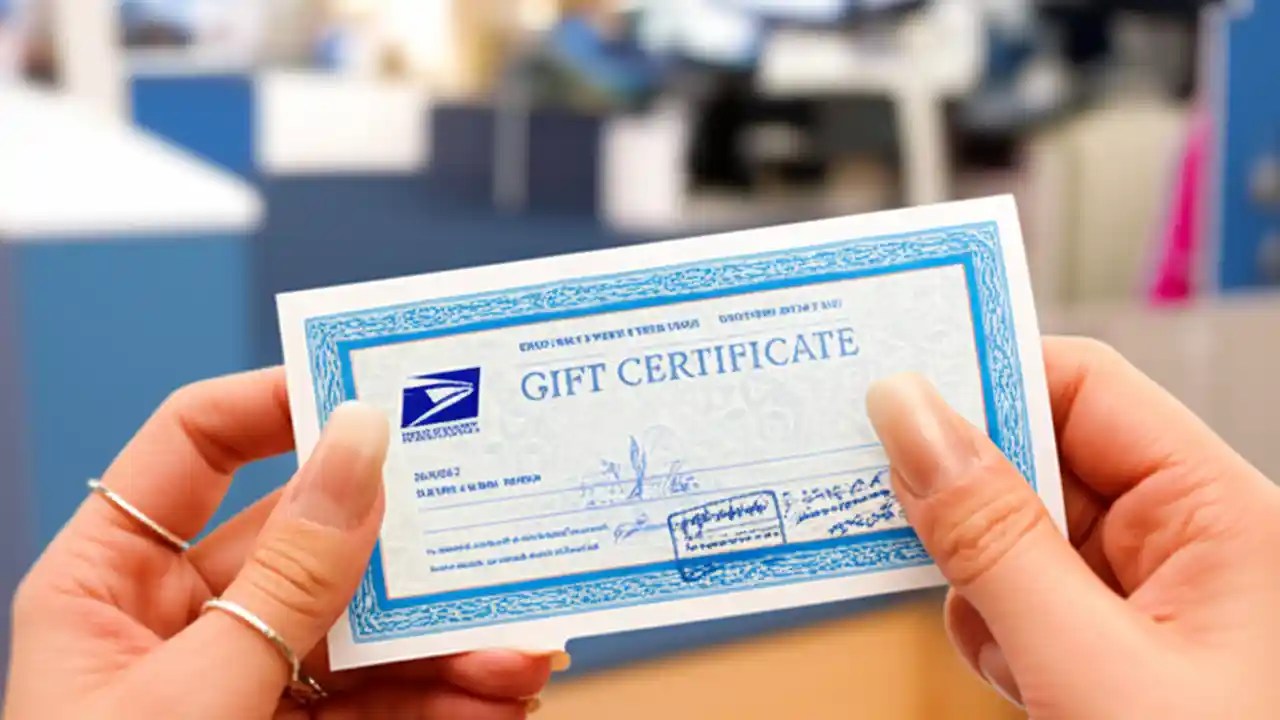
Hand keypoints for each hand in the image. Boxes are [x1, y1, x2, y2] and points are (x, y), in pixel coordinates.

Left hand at [3, 369, 558, 719]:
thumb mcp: (197, 692)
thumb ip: (292, 575)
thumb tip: (360, 440)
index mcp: (110, 581)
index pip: (198, 445)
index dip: (283, 402)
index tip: (380, 392)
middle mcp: (182, 620)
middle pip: (312, 541)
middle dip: (408, 546)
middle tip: (493, 521)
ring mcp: (246, 686)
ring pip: (364, 633)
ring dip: (449, 638)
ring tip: (525, 647)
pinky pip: (380, 705)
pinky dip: (444, 700)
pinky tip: (501, 694)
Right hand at [867, 338, 1279, 718]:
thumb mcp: (1085, 668)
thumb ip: (989, 536)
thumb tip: (908, 413)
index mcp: (1221, 513)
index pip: (1084, 389)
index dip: (986, 374)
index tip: (886, 388)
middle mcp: (1192, 541)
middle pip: (1044, 458)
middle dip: (968, 494)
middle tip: (881, 503)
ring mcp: (1154, 599)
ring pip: (1023, 533)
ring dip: (980, 580)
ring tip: (1002, 648)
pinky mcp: (1118, 647)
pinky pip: (1027, 596)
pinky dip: (995, 628)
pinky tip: (1016, 681)